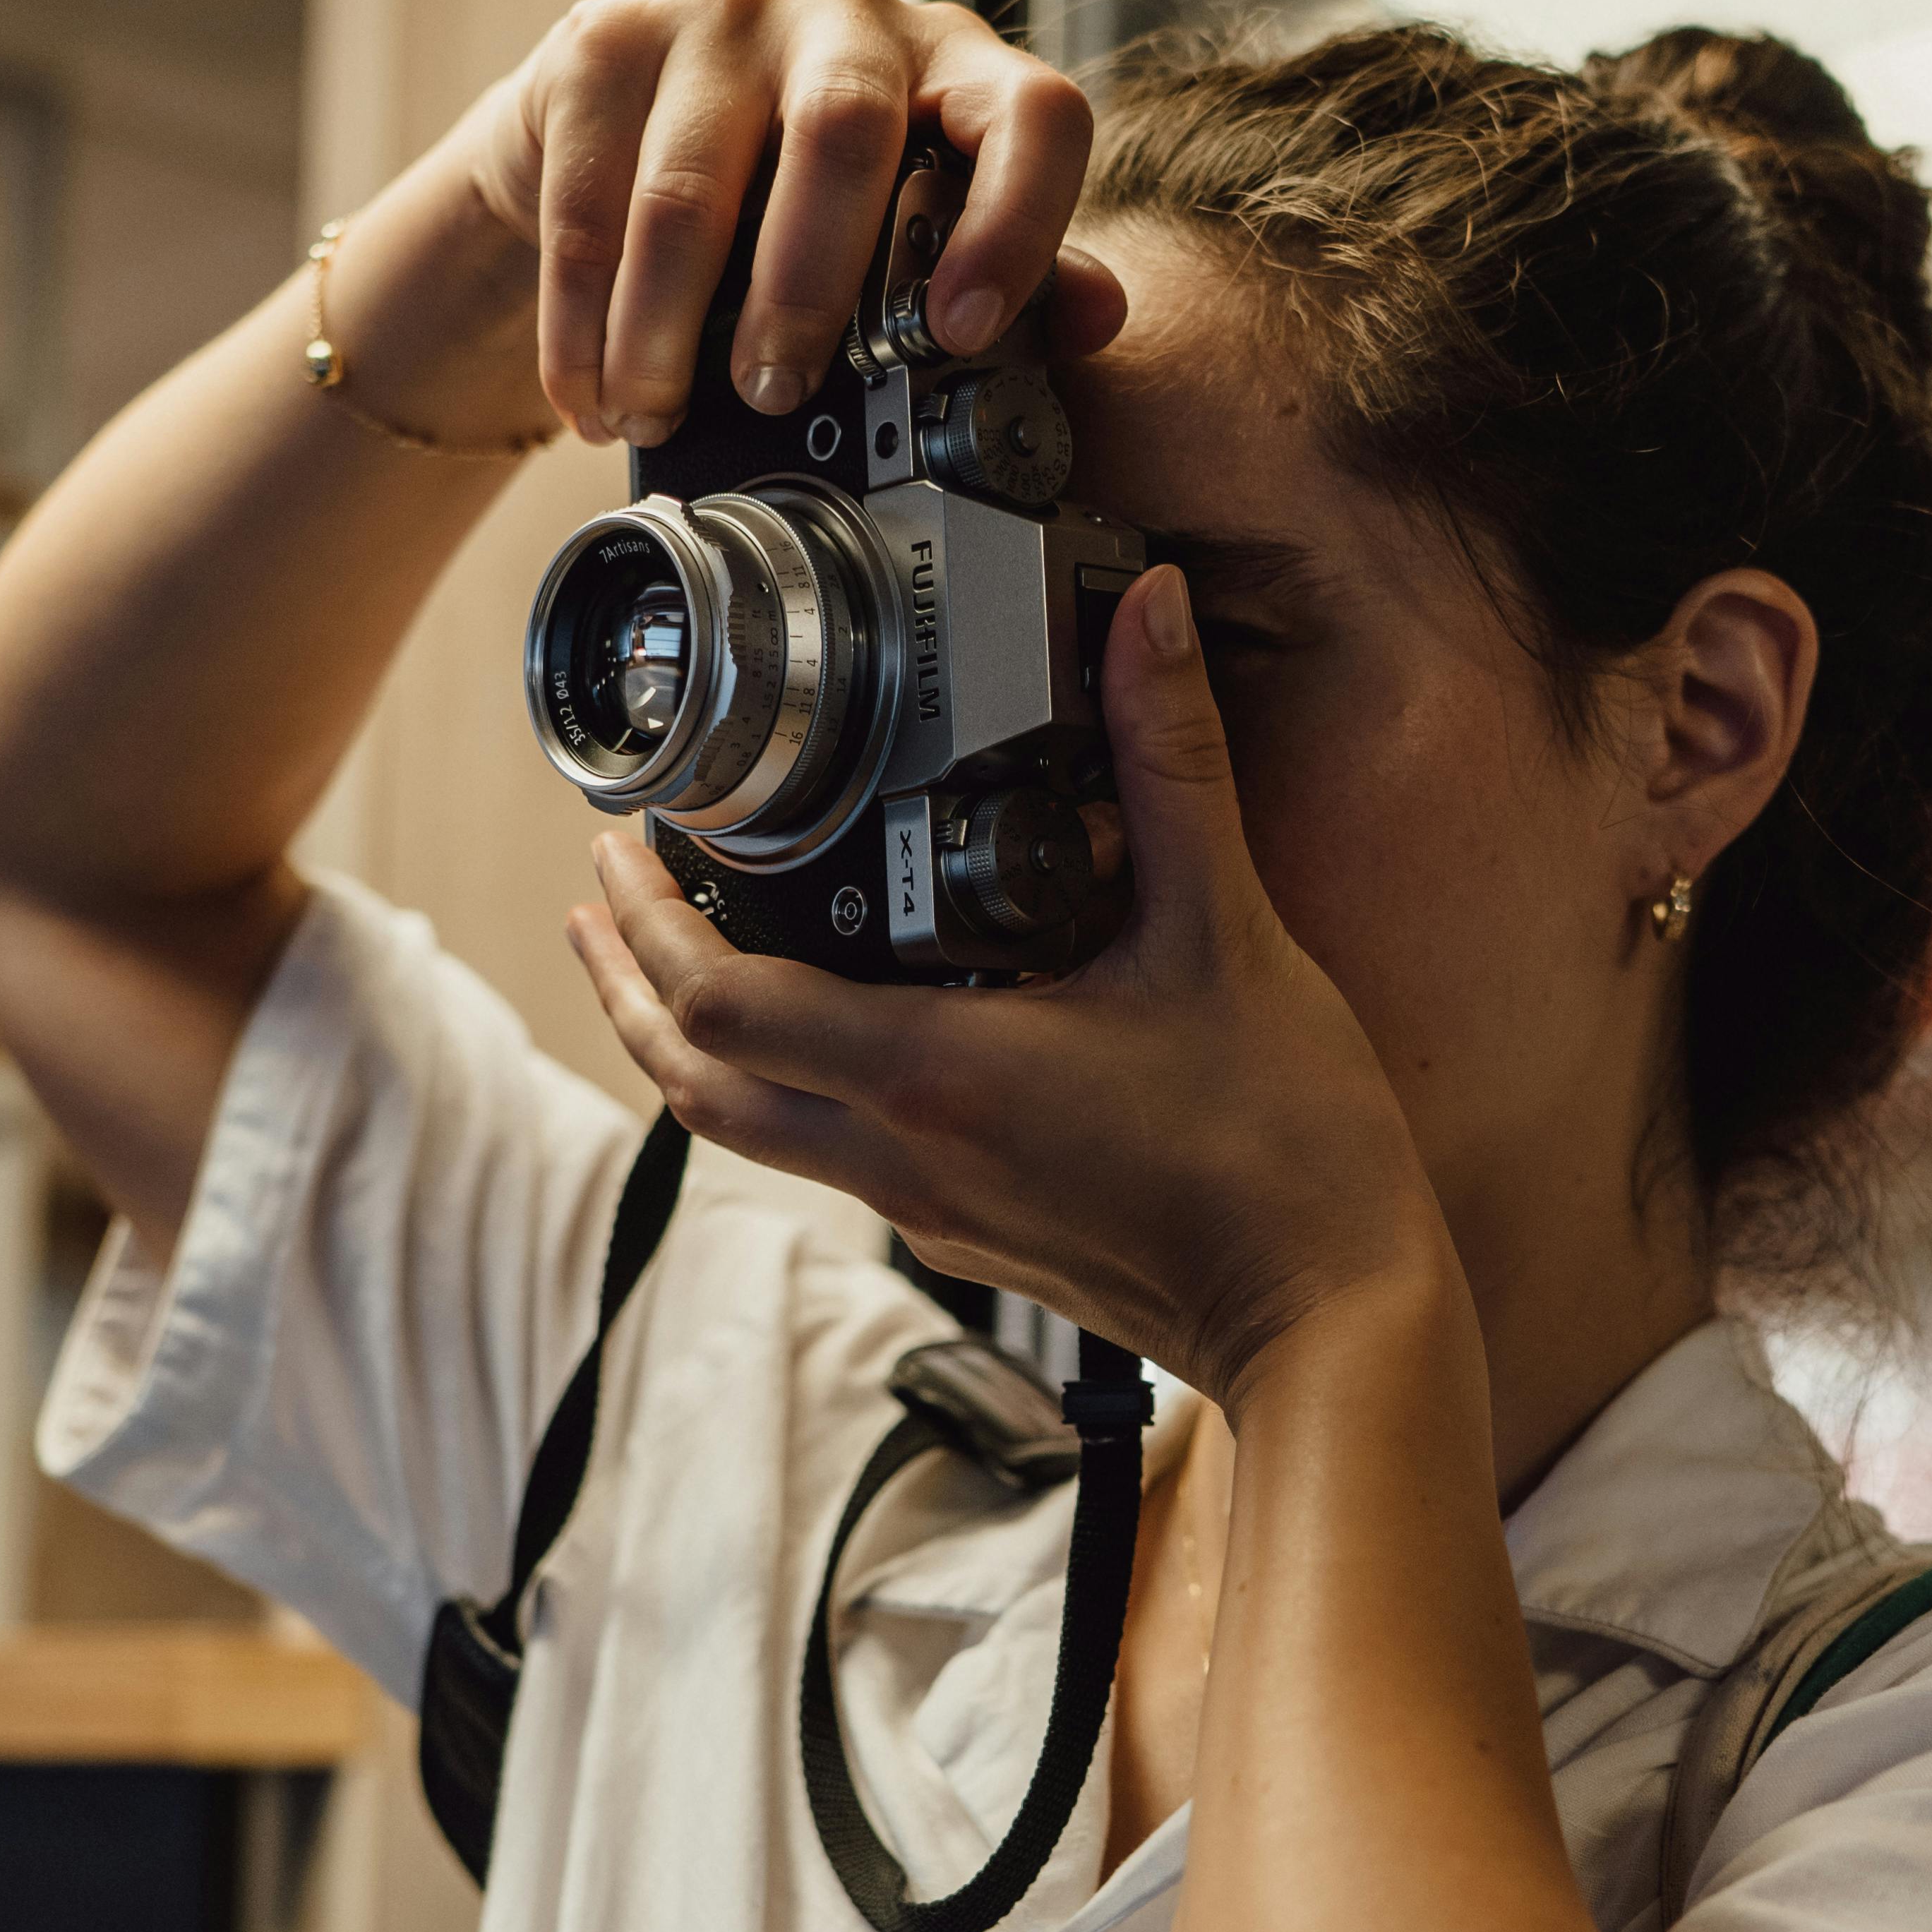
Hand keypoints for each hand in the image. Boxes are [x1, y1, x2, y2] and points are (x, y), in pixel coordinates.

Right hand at [460, 0, 1125, 447]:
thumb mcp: (910, 237)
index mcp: (957, 64)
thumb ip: (1011, 277)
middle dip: (805, 290)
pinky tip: (592, 388)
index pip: (1031, 116)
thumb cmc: (791, 200)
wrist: (622, 134)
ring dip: (668, 328)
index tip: (963, 334)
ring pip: (693, 183)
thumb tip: (1099, 316)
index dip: (1014, 225)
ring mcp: (722, 9)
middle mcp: (849, 11)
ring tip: (657, 415)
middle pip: (845, 134)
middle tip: (774, 394)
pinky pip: (590, 196)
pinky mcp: (606, 36)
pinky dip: (583, 319)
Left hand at [564, 566, 1450, 1404]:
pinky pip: (828, 1155)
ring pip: (749, 1130)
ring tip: (659, 965)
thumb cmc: (1284, 1148)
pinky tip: (819, 1036)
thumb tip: (1146, 615)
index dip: (651, 924)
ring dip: (688, 1043)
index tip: (628, 844)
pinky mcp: (971, 1234)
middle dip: (630, 984)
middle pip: (694, 1082)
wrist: (1330, 1315)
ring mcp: (930, 1207)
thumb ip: (1172, 761)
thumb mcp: (1229, 931)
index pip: (723, 1005)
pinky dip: (780, 1087)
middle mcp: (907, 1153)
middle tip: (601, 896)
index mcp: (938, 1075)